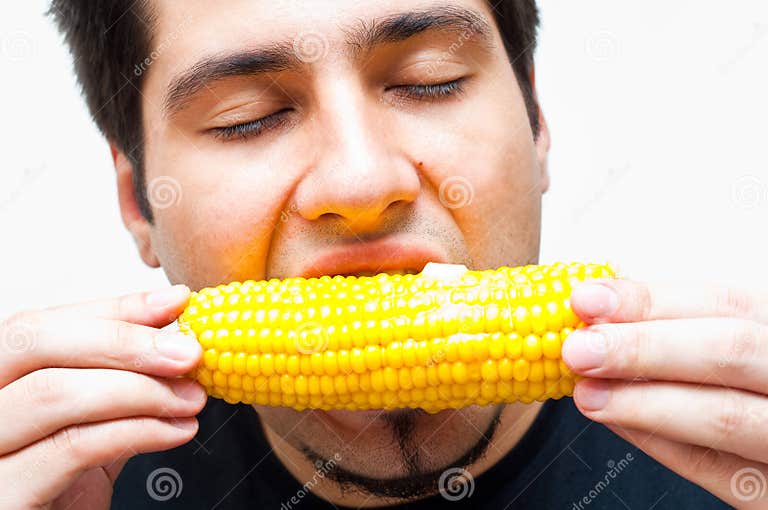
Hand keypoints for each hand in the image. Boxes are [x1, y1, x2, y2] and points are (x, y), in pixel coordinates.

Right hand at [0, 286, 204, 508]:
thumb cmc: (63, 484)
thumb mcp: (93, 419)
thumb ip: (120, 376)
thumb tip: (175, 330)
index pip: (45, 323)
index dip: (115, 309)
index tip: (176, 303)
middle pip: (36, 342)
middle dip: (125, 341)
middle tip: (188, 353)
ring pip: (55, 393)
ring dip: (141, 390)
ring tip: (191, 399)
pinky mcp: (4, 494)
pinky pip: (74, 447)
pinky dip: (138, 431)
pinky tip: (176, 431)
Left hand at [562, 278, 767, 508]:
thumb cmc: (755, 386)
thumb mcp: (741, 345)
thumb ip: (683, 329)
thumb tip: (602, 316)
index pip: (724, 304)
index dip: (650, 300)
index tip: (586, 300)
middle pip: (728, 352)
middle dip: (642, 348)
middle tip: (578, 349)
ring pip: (723, 416)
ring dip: (641, 401)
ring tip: (587, 393)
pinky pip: (714, 469)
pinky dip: (657, 442)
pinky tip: (615, 422)